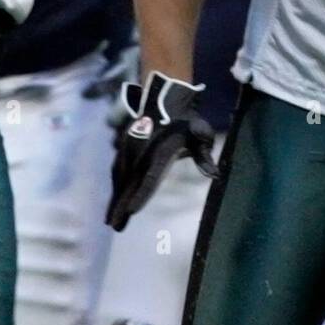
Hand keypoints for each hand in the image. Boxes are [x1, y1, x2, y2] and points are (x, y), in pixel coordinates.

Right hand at [106, 72, 217, 230]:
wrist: (164, 98)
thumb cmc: (185, 121)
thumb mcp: (200, 134)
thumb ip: (204, 155)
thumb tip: (214, 174)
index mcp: (159, 152)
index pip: (150, 177)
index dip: (142, 194)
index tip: (131, 212)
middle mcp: (141, 152)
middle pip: (129, 183)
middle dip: (120, 205)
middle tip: (113, 226)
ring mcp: (129, 149)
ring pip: (120, 178)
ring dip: (114, 198)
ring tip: (110, 219)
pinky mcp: (124, 147)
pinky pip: (118, 170)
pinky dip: (115, 186)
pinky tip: (114, 199)